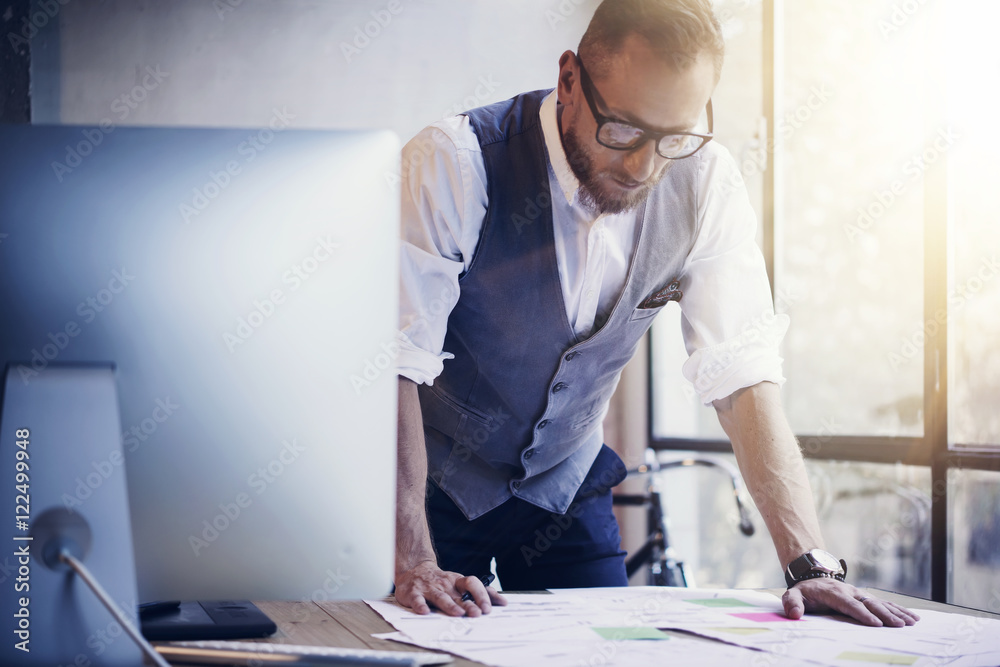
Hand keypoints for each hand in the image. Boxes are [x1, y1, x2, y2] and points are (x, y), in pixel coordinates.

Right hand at [394, 560, 506, 616]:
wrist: (414, 569)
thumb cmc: (442, 581)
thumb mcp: (461, 584)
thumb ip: (481, 592)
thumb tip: (502, 602)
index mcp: (458, 582)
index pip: (473, 584)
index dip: (481, 595)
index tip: (488, 608)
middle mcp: (445, 585)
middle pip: (459, 594)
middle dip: (469, 604)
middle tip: (478, 614)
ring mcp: (429, 588)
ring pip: (441, 597)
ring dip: (450, 606)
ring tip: (458, 614)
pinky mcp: (414, 593)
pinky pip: (418, 600)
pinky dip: (420, 606)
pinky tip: (424, 612)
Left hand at [783, 578, 919, 626]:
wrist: (812, 576)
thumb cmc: (804, 591)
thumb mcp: (793, 594)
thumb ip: (792, 603)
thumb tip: (794, 615)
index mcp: (834, 592)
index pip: (849, 604)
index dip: (862, 614)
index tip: (875, 624)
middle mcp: (850, 591)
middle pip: (869, 603)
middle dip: (885, 614)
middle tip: (898, 625)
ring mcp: (859, 593)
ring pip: (880, 602)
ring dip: (896, 612)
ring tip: (911, 622)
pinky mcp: (865, 596)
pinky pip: (884, 602)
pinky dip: (898, 609)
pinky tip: (912, 617)